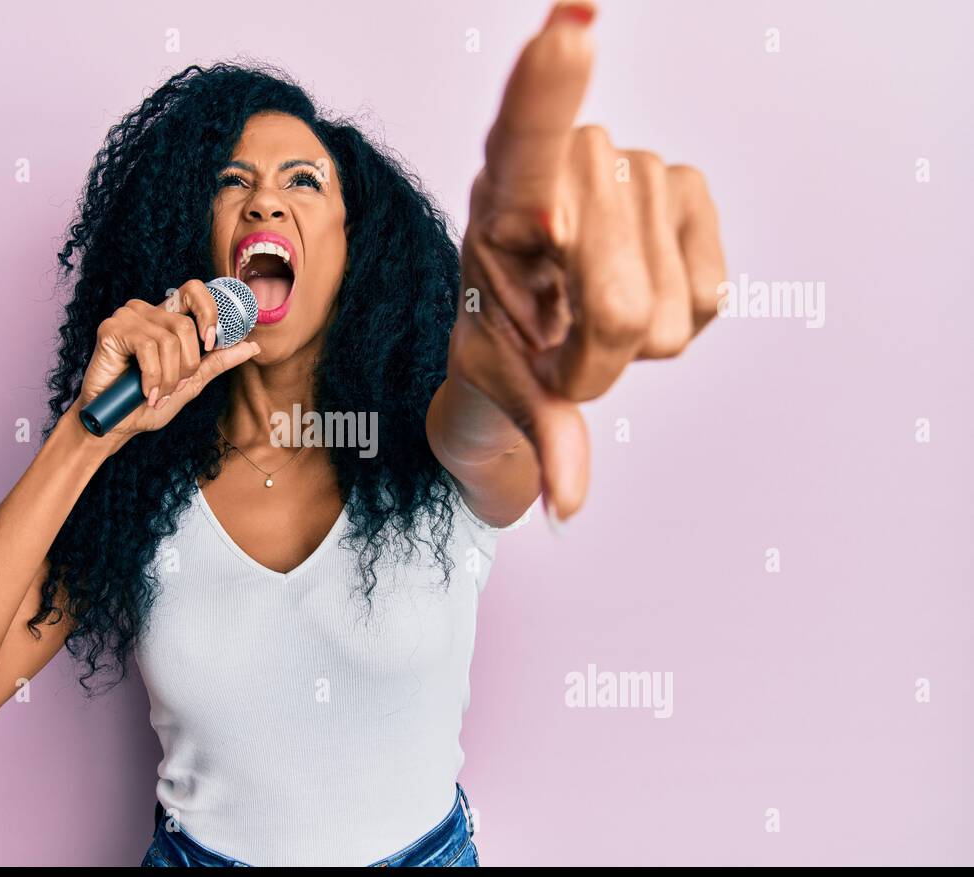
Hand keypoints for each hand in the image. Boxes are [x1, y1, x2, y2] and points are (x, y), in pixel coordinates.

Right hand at [75, 278, 260, 438]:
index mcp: (166, 317)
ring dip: (169, 378)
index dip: (210, 314)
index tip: (211, 345)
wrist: (115, 424)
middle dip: (187, 365)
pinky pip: (148, 347)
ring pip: (169, 340)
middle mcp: (147, 311)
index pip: (195, 290)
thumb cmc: (146, 403)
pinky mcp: (110, 329)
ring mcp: (127, 317)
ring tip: (157, 394)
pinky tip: (146, 392)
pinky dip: (153, 377)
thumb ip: (218, 361)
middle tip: (174, 387)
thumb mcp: (191, 382)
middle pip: (186, 324)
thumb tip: (252, 346)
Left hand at [449, 0, 725, 518]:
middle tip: (556, 342)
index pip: (524, 139)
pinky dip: (674, 324)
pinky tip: (637, 291)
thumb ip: (534, 435)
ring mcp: (640, 169)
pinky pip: (708, 297)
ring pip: (662, 315)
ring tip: (588, 312)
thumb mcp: (494, 381)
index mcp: (499, 198)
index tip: (570, 28)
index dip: (548, 90)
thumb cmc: (496, 330)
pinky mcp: (693, 190)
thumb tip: (563, 504)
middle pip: (614, 310)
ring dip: (628, 345)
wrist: (528, 320)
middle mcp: (573, 166)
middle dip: (586, 361)